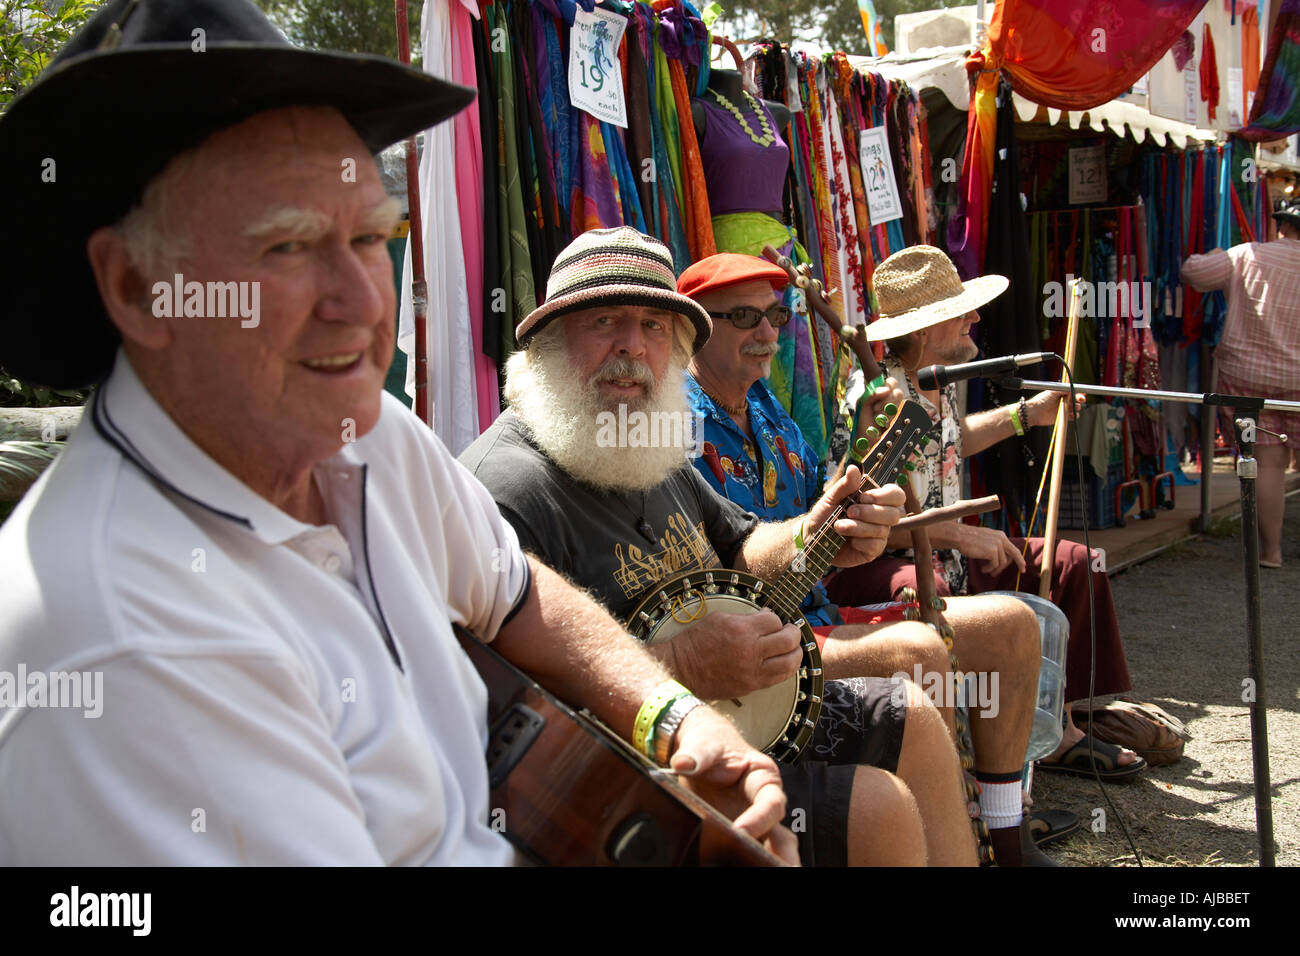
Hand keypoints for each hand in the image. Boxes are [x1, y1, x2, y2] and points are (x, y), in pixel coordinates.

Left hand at [669, 705, 799, 864]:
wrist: (701, 751)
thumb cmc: (711, 745)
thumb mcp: (704, 744)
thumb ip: (696, 754)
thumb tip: (682, 762)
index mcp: (763, 778)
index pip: (770, 802)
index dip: (759, 818)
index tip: (740, 830)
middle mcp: (763, 804)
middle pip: (780, 834)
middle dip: (781, 855)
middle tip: (770, 866)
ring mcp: (753, 823)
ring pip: (770, 848)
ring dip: (768, 862)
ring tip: (763, 872)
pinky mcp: (739, 835)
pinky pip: (747, 853)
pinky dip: (747, 861)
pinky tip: (738, 868)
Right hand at [670, 610, 802, 699]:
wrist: (682, 669)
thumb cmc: (697, 641)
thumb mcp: (719, 618)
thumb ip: (745, 617)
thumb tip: (767, 617)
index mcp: (741, 629)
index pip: (774, 620)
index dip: (775, 618)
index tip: (770, 620)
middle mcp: (750, 650)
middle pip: (788, 640)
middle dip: (793, 633)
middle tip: (791, 631)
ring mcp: (752, 671)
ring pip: (790, 662)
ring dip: (796, 653)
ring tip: (793, 648)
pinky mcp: (751, 686)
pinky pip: (779, 678)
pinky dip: (787, 669)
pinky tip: (785, 663)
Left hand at [807, 464, 904, 567]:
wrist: (812, 537)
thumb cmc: (824, 515)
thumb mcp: (832, 498)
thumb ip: (845, 485)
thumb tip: (854, 468)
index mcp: (875, 500)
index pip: (896, 495)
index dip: (885, 496)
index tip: (864, 497)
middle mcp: (881, 517)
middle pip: (894, 514)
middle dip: (870, 512)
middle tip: (849, 511)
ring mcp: (879, 534)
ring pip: (882, 530)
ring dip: (858, 527)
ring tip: (839, 526)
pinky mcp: (873, 550)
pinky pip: (875, 545)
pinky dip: (859, 542)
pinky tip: (848, 540)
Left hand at [858, 376, 906, 429]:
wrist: (866, 441)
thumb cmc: (864, 422)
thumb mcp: (863, 406)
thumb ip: (871, 394)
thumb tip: (886, 389)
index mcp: (882, 394)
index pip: (892, 382)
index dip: (888, 386)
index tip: (880, 394)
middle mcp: (892, 401)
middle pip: (898, 393)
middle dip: (886, 402)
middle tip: (876, 410)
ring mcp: (898, 410)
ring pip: (900, 404)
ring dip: (887, 412)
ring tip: (878, 420)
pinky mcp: (902, 420)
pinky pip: (902, 414)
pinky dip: (891, 419)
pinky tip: (885, 425)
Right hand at [956, 524, 1025, 575]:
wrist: (959, 536)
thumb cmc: (967, 539)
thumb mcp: (985, 540)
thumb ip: (994, 546)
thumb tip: (999, 558)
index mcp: (1000, 535)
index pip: (1014, 548)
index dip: (1019, 559)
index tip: (1022, 566)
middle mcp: (1001, 539)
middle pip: (1014, 555)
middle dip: (1018, 564)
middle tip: (1020, 571)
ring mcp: (998, 545)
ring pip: (1003, 562)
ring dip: (995, 569)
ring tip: (987, 571)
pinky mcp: (993, 551)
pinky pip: (995, 565)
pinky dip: (989, 569)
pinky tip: (982, 569)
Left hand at [1025, 390, 1085, 427]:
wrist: (1034, 412)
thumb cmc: (1041, 400)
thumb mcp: (1052, 392)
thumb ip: (1063, 389)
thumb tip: (1072, 386)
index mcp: (1061, 393)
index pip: (1073, 392)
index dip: (1079, 393)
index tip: (1082, 393)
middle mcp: (1063, 401)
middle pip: (1076, 400)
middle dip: (1080, 399)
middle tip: (1081, 399)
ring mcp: (1063, 409)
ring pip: (1076, 408)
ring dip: (1077, 408)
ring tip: (1073, 407)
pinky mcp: (1062, 417)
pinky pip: (1072, 417)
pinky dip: (1074, 416)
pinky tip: (1072, 415)